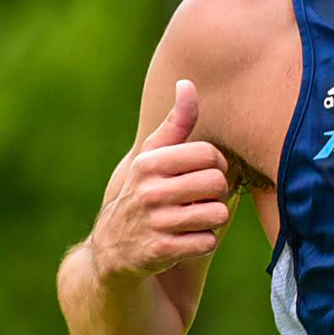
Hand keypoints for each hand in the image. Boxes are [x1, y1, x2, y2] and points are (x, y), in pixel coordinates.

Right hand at [89, 79, 230, 284]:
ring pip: (217, 214)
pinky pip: (207, 242)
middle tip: (200, 200)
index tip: (208, 173)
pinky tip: (186, 240)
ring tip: (193, 219)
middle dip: (216, 194)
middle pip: (216, 184)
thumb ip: (176, 123)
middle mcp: (149, 190)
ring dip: (211, 219)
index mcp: (150, 163)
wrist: (114, 249)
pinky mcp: (160, 251)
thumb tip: (187, 83)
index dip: (218, 165)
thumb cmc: (145, 193)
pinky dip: (203, 242)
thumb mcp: (153, 157)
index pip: (210, 155)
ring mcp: (154, 222)